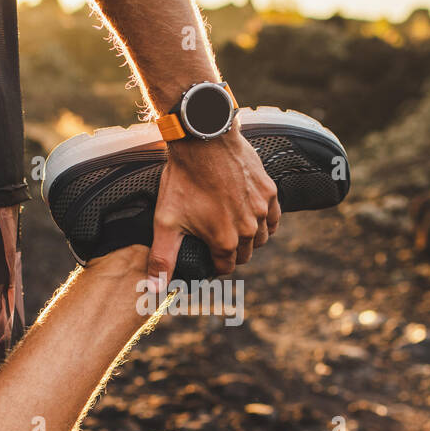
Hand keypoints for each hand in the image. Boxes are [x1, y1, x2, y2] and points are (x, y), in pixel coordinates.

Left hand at [147, 128, 280, 279]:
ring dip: (249, 238)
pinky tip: (252, 215)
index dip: (214, 264)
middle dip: (231, 251)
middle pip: (245, 254)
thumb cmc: (183, 180)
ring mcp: (262, 209)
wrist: (202, 141)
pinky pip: (274, 216)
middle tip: (215, 238)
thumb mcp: (165, 222)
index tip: (205, 255)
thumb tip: (155, 289)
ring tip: (232, 227)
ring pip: (261, 237)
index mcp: (225, 241)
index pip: (225, 267)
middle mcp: (249, 229)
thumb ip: (162, 259)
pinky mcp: (269, 191)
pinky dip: (265, 221)